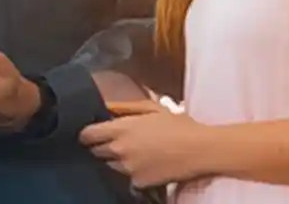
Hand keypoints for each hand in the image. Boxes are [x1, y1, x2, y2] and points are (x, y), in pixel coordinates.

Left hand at [79, 100, 212, 187]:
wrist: (200, 150)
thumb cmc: (178, 125)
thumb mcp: (152, 108)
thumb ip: (125, 106)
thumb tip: (106, 106)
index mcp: (121, 129)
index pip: (88, 135)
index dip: (87, 134)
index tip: (92, 134)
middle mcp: (120, 150)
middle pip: (96, 152)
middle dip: (102, 146)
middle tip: (116, 142)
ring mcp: (128, 168)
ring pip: (110, 165)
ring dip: (116, 160)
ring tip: (134, 153)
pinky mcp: (138, 182)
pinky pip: (127, 178)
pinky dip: (132, 172)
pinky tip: (146, 164)